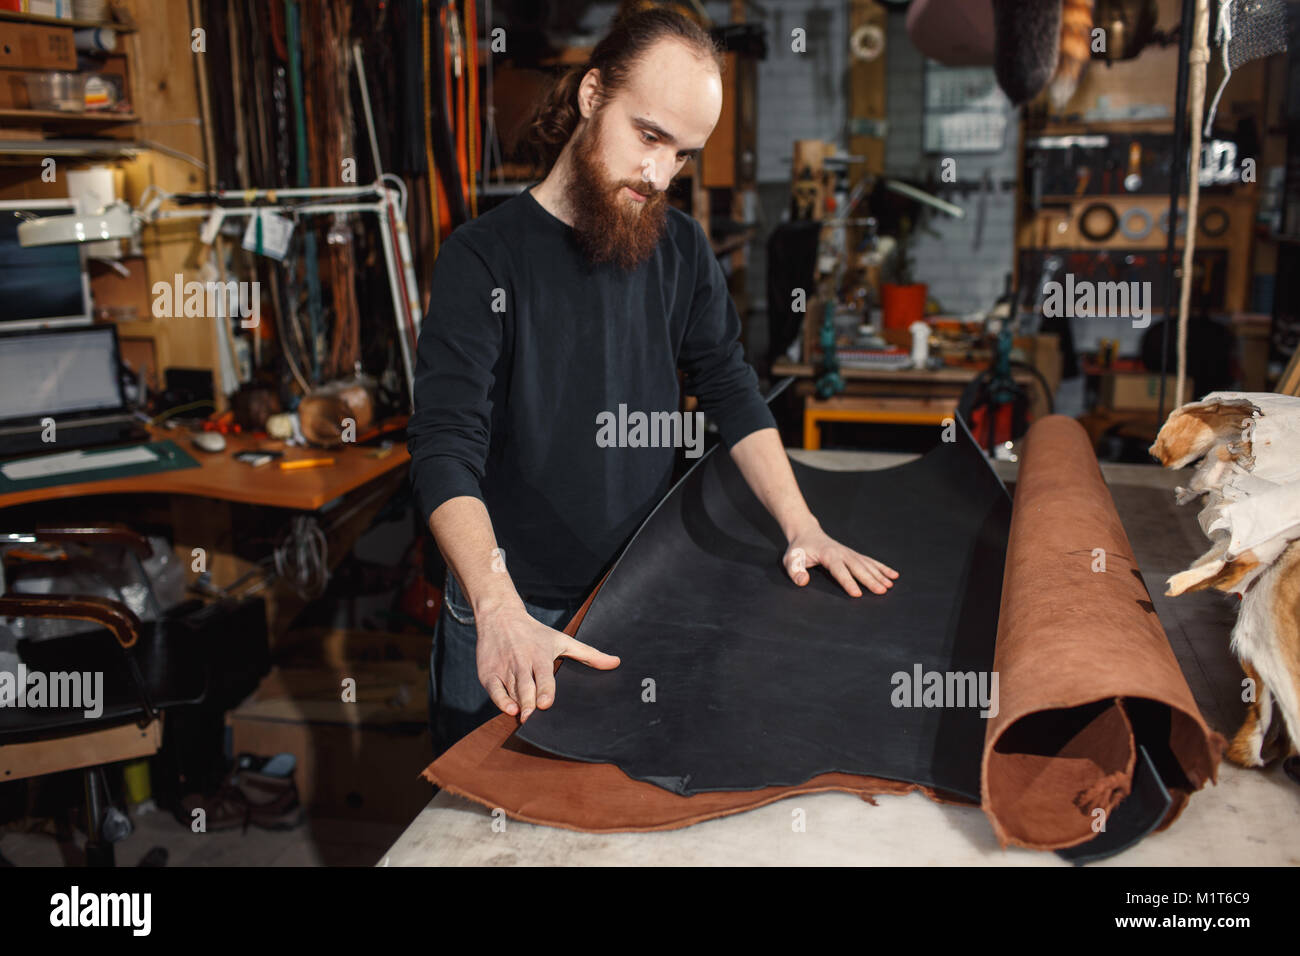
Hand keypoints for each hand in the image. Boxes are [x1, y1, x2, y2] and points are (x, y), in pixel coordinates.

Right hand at [475, 603, 620, 721]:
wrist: (500, 617)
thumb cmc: (535, 633)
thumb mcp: (562, 640)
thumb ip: (588, 654)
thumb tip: (616, 662)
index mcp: (540, 656)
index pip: (544, 676)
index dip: (545, 690)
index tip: (547, 703)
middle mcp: (522, 662)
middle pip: (525, 686)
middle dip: (529, 701)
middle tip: (532, 717)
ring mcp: (504, 668)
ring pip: (510, 690)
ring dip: (516, 704)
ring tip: (523, 716)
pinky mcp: (489, 673)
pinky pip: (494, 690)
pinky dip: (499, 699)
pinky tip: (507, 708)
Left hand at [783, 522, 898, 596]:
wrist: (807, 533)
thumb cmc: (799, 549)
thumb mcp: (791, 559)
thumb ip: (795, 570)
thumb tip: (803, 581)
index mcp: (828, 555)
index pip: (839, 570)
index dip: (848, 582)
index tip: (857, 594)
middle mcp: (842, 553)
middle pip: (858, 568)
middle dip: (871, 580)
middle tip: (882, 591)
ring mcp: (850, 553)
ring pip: (867, 565)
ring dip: (879, 575)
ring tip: (890, 586)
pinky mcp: (854, 555)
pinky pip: (870, 561)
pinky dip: (882, 568)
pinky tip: (893, 575)